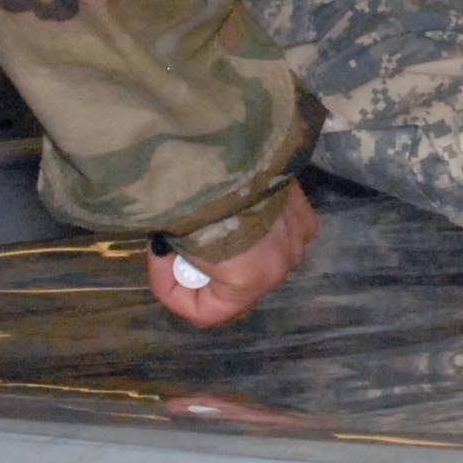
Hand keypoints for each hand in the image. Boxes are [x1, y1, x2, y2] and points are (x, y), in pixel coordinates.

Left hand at [147, 182, 316, 327]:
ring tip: (209, 219)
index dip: (173, 291)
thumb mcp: (171, 234)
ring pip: (258, 256)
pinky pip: (278, 230)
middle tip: (178, 241)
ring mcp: (296, 237)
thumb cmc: (198, 198)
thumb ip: (173, 254)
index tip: (159, 259)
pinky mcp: (303, 211)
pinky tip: (240, 206)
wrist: (232, 149)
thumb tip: (167, 248)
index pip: (206, 312)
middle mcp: (280, 266)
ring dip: (233, 246)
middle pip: (234, 284)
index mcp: (249, 281)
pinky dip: (259, 224)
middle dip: (204, 268)